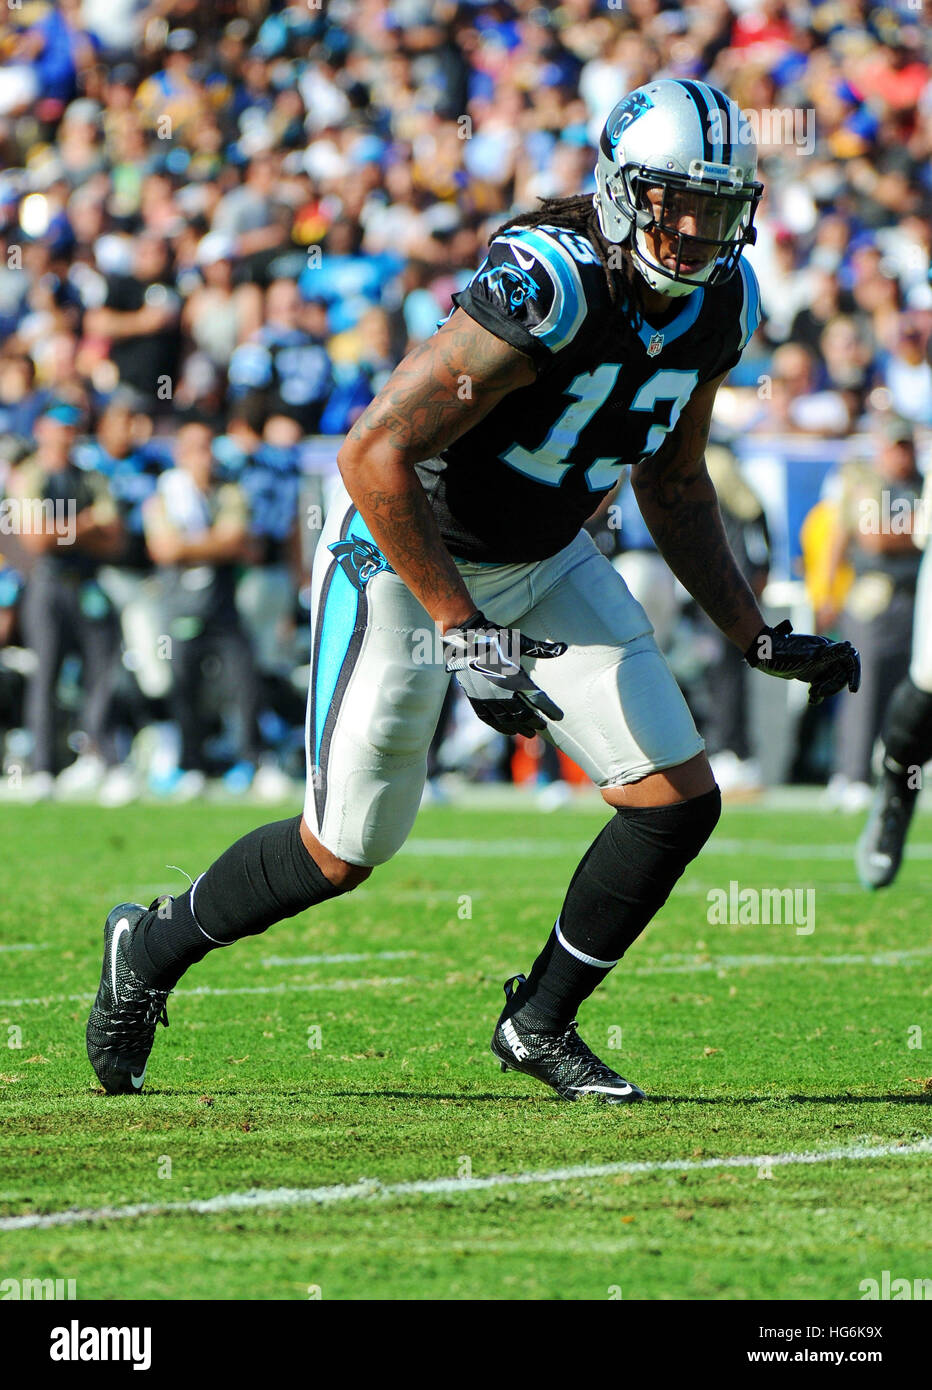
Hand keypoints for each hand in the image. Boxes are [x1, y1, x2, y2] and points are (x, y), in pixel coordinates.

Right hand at [442, 611, 566, 736]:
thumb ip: (540, 648)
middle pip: (523, 713)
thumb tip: (563, 647)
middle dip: (534, 722)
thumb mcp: (517, 642)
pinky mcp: (475, 698)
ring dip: (519, 727)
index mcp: (514, 677)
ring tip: (528, 733)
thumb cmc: (493, 638)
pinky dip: (500, 726)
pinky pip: (489, 718)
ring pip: (506, 719)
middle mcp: (501, 691)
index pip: (537, 699)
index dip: (549, 709)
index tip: (558, 717)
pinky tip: (508, 730)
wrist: (463, 639)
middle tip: (542, 726)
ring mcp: (486, 697)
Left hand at [745, 619, 860, 705]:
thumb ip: (830, 654)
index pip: (851, 661)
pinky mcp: (810, 672)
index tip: (853, 690)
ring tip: (812, 695)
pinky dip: (818, 694)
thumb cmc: (786, 652)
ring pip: (832, 682)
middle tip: (818, 691)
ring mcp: (818, 664)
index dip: (855, 675)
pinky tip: (810, 699)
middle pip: (842, 675)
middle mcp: (827, 655)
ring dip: (825, 691)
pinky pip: (821, 686)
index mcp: (830, 648)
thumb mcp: (809, 655)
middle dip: (833, 686)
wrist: (765, 652)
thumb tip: (849, 647)